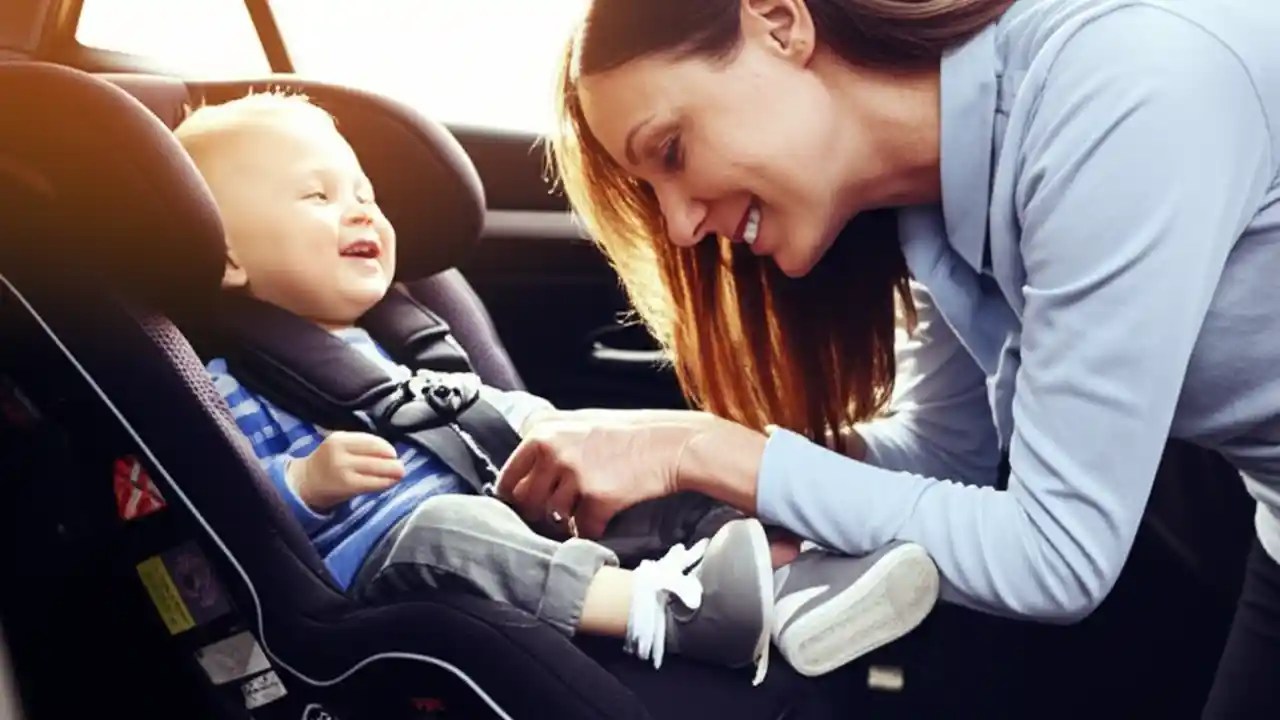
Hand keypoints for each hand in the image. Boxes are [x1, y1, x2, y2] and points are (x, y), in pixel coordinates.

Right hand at [288, 431, 405, 510]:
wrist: (307, 481)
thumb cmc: (329, 462)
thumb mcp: (341, 445)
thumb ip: (362, 445)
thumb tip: (392, 452)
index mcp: (340, 439)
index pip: (371, 441)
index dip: (387, 448)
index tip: (394, 453)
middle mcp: (340, 452)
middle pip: (376, 455)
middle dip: (393, 462)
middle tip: (401, 466)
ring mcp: (343, 469)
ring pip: (375, 469)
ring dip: (392, 472)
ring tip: (399, 475)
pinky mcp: (347, 486)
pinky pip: (372, 483)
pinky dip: (384, 483)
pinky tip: (390, 483)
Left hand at [496, 409, 718, 537]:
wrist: (671, 444)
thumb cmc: (628, 433)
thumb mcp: (580, 424)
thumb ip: (550, 443)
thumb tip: (523, 476)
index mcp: (543, 433)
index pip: (508, 477)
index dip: (514, 496)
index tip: (523, 505)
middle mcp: (553, 452)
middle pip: (526, 503)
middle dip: (541, 513)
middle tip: (559, 512)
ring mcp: (574, 475)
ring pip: (553, 518)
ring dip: (568, 521)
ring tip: (586, 509)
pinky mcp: (596, 498)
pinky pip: (582, 529)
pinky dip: (593, 528)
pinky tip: (605, 515)